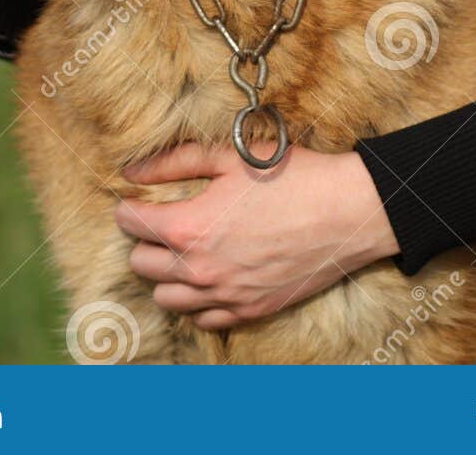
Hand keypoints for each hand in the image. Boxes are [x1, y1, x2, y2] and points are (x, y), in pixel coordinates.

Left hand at [115, 142, 399, 328]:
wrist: (346, 211)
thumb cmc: (290, 176)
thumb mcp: (230, 156)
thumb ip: (174, 162)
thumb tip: (132, 169)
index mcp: (190, 228)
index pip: (130, 225)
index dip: (129, 207)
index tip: (137, 198)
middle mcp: (200, 270)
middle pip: (141, 265)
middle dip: (144, 240)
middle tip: (163, 220)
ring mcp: (225, 296)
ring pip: (166, 299)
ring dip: (166, 274)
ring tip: (183, 250)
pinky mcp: (249, 311)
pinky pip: (202, 319)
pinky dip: (196, 300)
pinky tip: (209, 275)